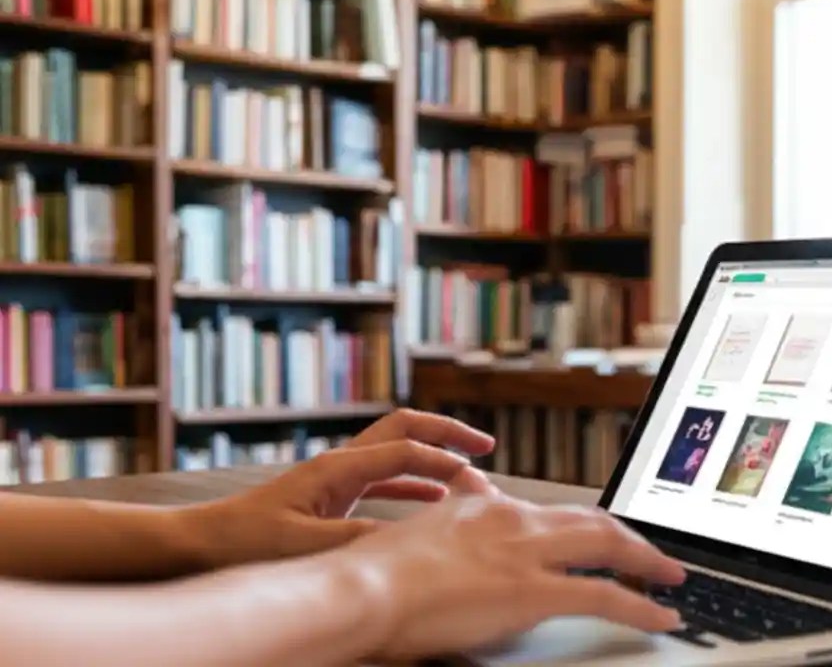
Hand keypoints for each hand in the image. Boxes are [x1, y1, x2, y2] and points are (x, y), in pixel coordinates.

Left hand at [183, 409, 497, 568]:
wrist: (204, 540)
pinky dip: (417, 486)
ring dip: (436, 459)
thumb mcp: (301, 544)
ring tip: (472, 475)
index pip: (405, 451)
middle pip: (406, 429)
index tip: (477, 480)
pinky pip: (387, 481)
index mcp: (337, 467)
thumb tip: (405, 539)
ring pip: (399, 453)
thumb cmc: (245, 540)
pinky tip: (438, 502)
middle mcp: (342, 463)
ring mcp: (339, 477)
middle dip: (447, 433)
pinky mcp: (335, 496)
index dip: (444, 462)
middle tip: (486, 446)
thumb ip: (354, 539)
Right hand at [330, 494, 684, 659]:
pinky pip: (606, 597)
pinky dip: (642, 606)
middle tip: (654, 554)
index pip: (556, 512)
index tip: (608, 535)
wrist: (364, 588)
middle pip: (593, 521)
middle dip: (630, 537)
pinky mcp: (533, 592)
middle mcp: (517, 521)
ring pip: (610, 547)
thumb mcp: (425, 526)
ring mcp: (528, 555)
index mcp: (491, 508)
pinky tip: (661, 616)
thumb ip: (457, 508)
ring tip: (670, 576)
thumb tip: (470, 488)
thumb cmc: (380, 572)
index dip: (590, 525)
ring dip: (648, 561)